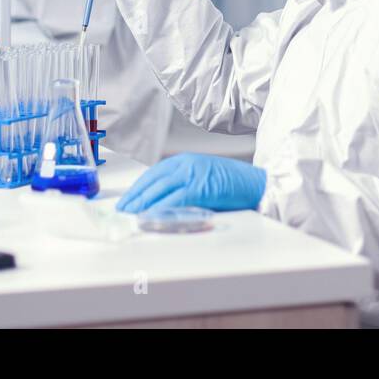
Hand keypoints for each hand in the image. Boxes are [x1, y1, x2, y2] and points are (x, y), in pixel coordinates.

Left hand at [116, 153, 266, 212]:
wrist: (257, 184)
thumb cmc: (233, 185)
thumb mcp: (203, 179)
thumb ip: (183, 186)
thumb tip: (159, 203)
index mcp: (185, 160)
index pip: (153, 174)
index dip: (137, 188)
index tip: (126, 200)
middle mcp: (186, 163)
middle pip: (152, 181)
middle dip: (134, 197)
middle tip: (122, 211)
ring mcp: (193, 173)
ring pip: (159, 190)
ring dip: (141, 205)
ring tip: (129, 216)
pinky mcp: (200, 187)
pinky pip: (174, 200)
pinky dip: (159, 209)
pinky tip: (149, 217)